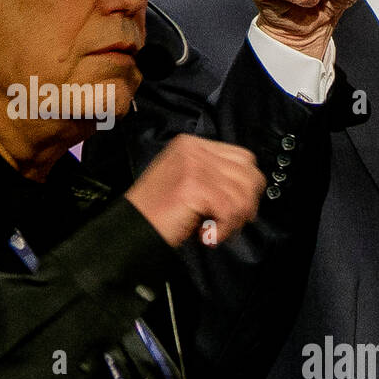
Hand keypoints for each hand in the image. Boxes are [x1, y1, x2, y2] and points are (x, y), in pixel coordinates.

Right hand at [125, 135, 263, 248]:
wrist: (131, 228)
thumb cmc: (156, 212)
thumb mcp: (186, 181)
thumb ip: (213, 175)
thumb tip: (248, 188)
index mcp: (191, 145)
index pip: (243, 157)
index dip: (247, 185)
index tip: (241, 207)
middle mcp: (193, 150)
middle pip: (248, 173)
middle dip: (246, 203)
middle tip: (231, 222)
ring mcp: (193, 165)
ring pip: (241, 193)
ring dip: (234, 219)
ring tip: (215, 229)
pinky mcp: (193, 185)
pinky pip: (229, 209)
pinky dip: (223, 228)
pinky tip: (206, 234)